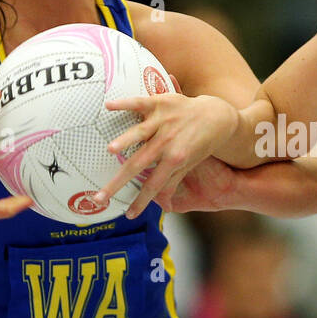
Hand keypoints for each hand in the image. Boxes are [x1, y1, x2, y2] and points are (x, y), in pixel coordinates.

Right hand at [97, 92, 238, 219]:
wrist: (217, 116)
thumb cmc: (201, 144)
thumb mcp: (189, 165)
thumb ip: (172, 183)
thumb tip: (164, 207)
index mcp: (175, 160)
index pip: (154, 185)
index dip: (141, 202)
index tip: (128, 216)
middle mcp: (168, 141)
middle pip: (138, 164)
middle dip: (118, 182)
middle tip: (99, 197)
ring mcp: (164, 121)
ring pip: (140, 133)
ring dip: (125, 141)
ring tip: (110, 150)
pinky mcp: (161, 102)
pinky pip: (140, 103)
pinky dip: (125, 103)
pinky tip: (108, 106)